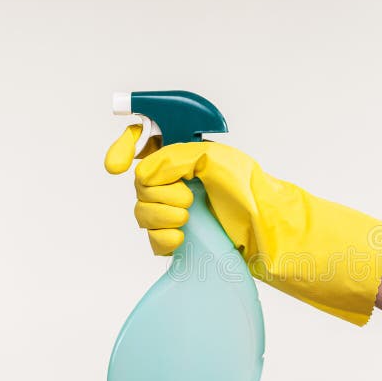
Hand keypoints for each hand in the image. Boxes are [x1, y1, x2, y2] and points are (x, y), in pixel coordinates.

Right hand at [104, 126, 381, 324]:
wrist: (266, 232)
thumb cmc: (248, 191)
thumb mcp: (212, 160)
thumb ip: (173, 158)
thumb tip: (145, 171)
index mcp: (184, 154)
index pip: (142, 140)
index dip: (124, 146)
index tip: (115, 163)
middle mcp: (177, 180)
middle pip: (139, 183)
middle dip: (157, 193)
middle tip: (187, 199)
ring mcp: (176, 210)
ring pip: (142, 212)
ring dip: (161, 217)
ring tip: (188, 219)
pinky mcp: (180, 238)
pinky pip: (154, 240)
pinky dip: (164, 240)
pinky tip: (182, 240)